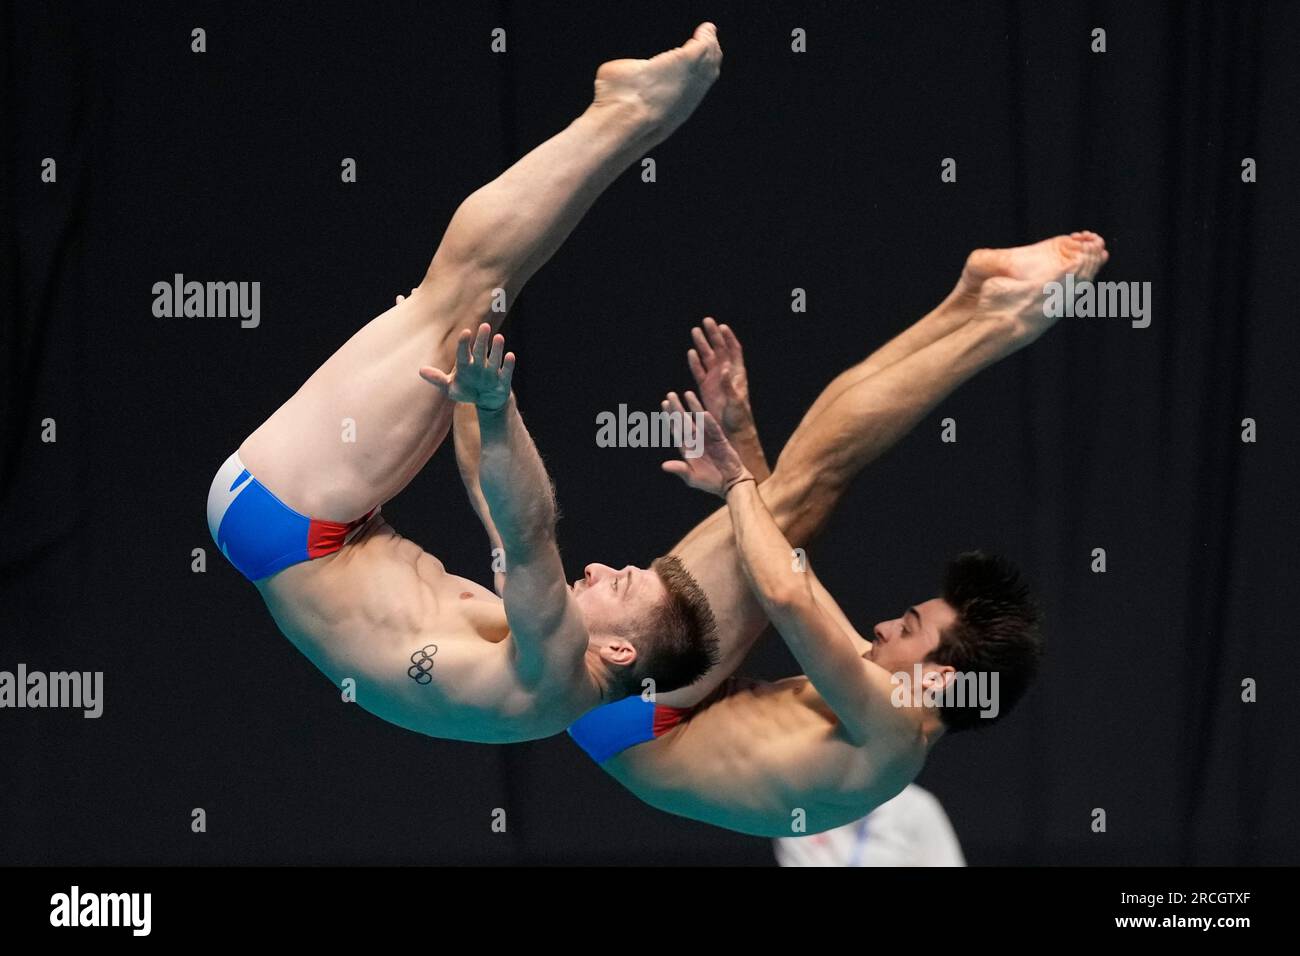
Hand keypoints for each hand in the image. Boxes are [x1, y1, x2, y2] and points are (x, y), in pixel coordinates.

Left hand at [420, 323, 515, 410]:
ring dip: (496, 349)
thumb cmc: (466, 389)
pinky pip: (506, 372)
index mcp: (465, 365)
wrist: (485, 400)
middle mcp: (479, 365)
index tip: (465, 332)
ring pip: (494, 359)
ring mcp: (491, 372)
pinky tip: (510, 355)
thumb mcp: (450, 387)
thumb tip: (421, 370)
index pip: (463, 353)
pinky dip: (508, 365)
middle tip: (485, 325)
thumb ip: (437, 379)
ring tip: (499, 337)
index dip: (464, 344)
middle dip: (482, 340)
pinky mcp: (503, 381)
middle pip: (480, 351)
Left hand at [660, 390, 752, 497]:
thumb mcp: (692, 477)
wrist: (729, 484)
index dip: (669, 419)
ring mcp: (709, 439)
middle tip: (670, 394)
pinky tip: (704, 413)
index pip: (676, 431)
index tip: (664, 406)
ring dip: (693, 408)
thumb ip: (680, 469)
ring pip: (699, 420)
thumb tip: (664, 466)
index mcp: (688, 449)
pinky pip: (714, 429)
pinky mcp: (720, 440)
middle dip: (677, 409)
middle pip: (685, 422)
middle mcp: (697, 441)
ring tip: (687, 394)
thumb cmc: (710, 482)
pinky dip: (709, 422)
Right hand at [687, 317, 754, 435]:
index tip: (722, 326)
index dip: (729, 338)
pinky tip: (691, 353)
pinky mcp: (706, 388)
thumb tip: (724, 368)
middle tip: (706, 321)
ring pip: (707, 357)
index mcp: (737, 374)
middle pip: (719, 349)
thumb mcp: (736, 401)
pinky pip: (699, 372)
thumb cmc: (738, 417)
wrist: (731, 431)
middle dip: (713, 335)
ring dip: (702, 345)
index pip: (734, 350)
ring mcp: (715, 380)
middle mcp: (726, 373)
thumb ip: (729, 385)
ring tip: (695, 331)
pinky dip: (695, 362)